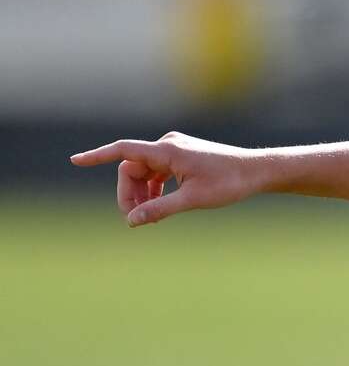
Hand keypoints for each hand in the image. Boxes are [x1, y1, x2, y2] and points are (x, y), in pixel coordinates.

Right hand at [70, 131, 262, 226]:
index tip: (76, 161)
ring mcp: (175, 149)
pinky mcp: (182, 156)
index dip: (98, 156)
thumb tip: (132, 221)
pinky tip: (159, 206)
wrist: (256, 171)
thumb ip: (160, 209)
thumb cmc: (229, 183)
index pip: (124, 151)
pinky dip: (154, 188)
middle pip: (131, 168)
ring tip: (150, 217)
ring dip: (142, 193)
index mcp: (168, 150)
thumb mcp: (193, 200)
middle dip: (129, 194)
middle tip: (135, 220)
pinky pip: (157, 172)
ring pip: (144, 172)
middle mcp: (168, 144)